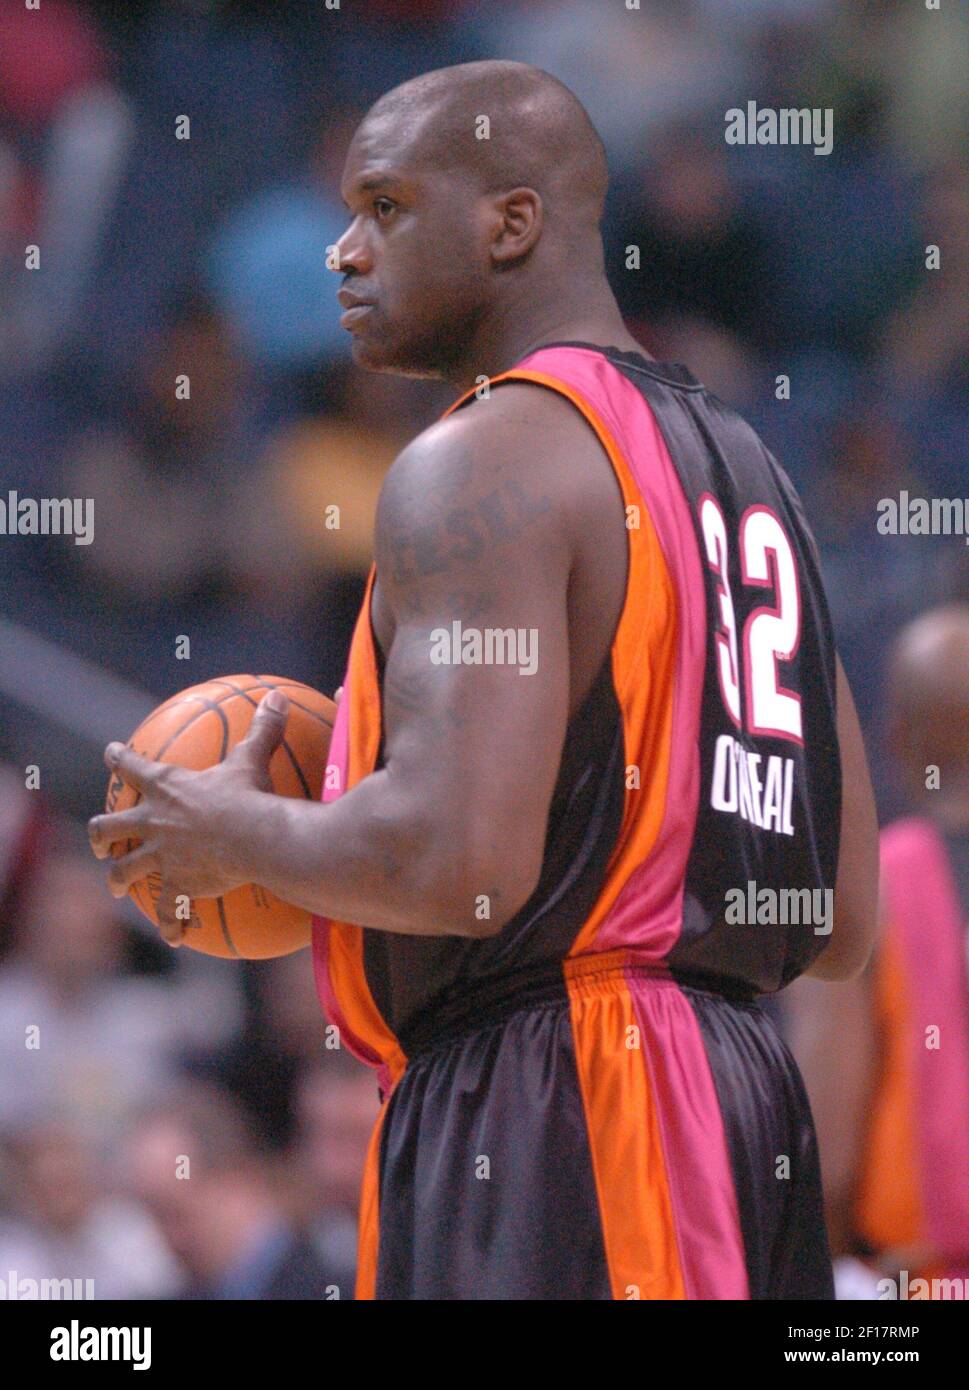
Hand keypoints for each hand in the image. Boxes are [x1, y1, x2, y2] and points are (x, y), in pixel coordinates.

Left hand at [88, 688, 289, 945]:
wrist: (253, 838)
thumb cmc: (249, 796)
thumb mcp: (253, 759)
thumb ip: (262, 730)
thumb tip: (279, 697)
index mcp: (167, 787)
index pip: (133, 768)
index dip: (119, 759)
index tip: (110, 754)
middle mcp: (154, 822)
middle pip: (110, 828)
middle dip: (100, 834)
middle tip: (100, 840)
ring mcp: (161, 857)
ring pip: (125, 870)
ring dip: (118, 878)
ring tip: (116, 887)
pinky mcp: (177, 884)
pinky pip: (169, 909)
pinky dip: (170, 922)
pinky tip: (173, 935)